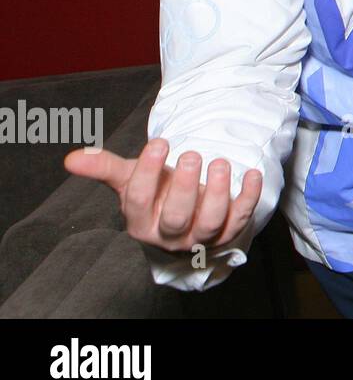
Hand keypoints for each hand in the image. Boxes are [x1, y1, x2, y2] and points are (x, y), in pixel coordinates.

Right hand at [64, 138, 261, 256]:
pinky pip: (241, 219)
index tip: (160, 142)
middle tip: (192, 154)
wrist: (185, 218)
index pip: (140, 200)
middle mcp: (170, 235)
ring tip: (221, 162)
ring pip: (210, 222)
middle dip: (186, 186)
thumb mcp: (131, 180)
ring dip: (219, 192)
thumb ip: (105, 168)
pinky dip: (249, 198)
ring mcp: (200, 237)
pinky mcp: (228, 233)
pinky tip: (252, 174)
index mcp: (141, 222)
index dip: (148, 171)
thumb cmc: (156, 194)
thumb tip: (72, 158)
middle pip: (177, 217)